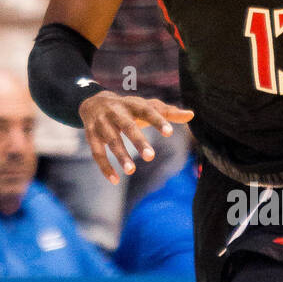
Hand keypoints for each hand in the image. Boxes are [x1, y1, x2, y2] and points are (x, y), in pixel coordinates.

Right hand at [78, 91, 193, 184]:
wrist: (92, 101)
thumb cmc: (128, 108)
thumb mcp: (146, 106)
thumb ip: (168, 112)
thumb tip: (191, 115)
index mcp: (132, 104)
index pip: (147, 111)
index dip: (158, 121)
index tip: (170, 133)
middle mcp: (115, 112)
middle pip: (127, 126)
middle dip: (138, 141)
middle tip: (151, 157)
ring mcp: (101, 123)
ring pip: (111, 140)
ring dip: (120, 155)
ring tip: (131, 171)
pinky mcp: (91, 135)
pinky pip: (96, 152)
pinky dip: (105, 167)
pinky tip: (115, 180)